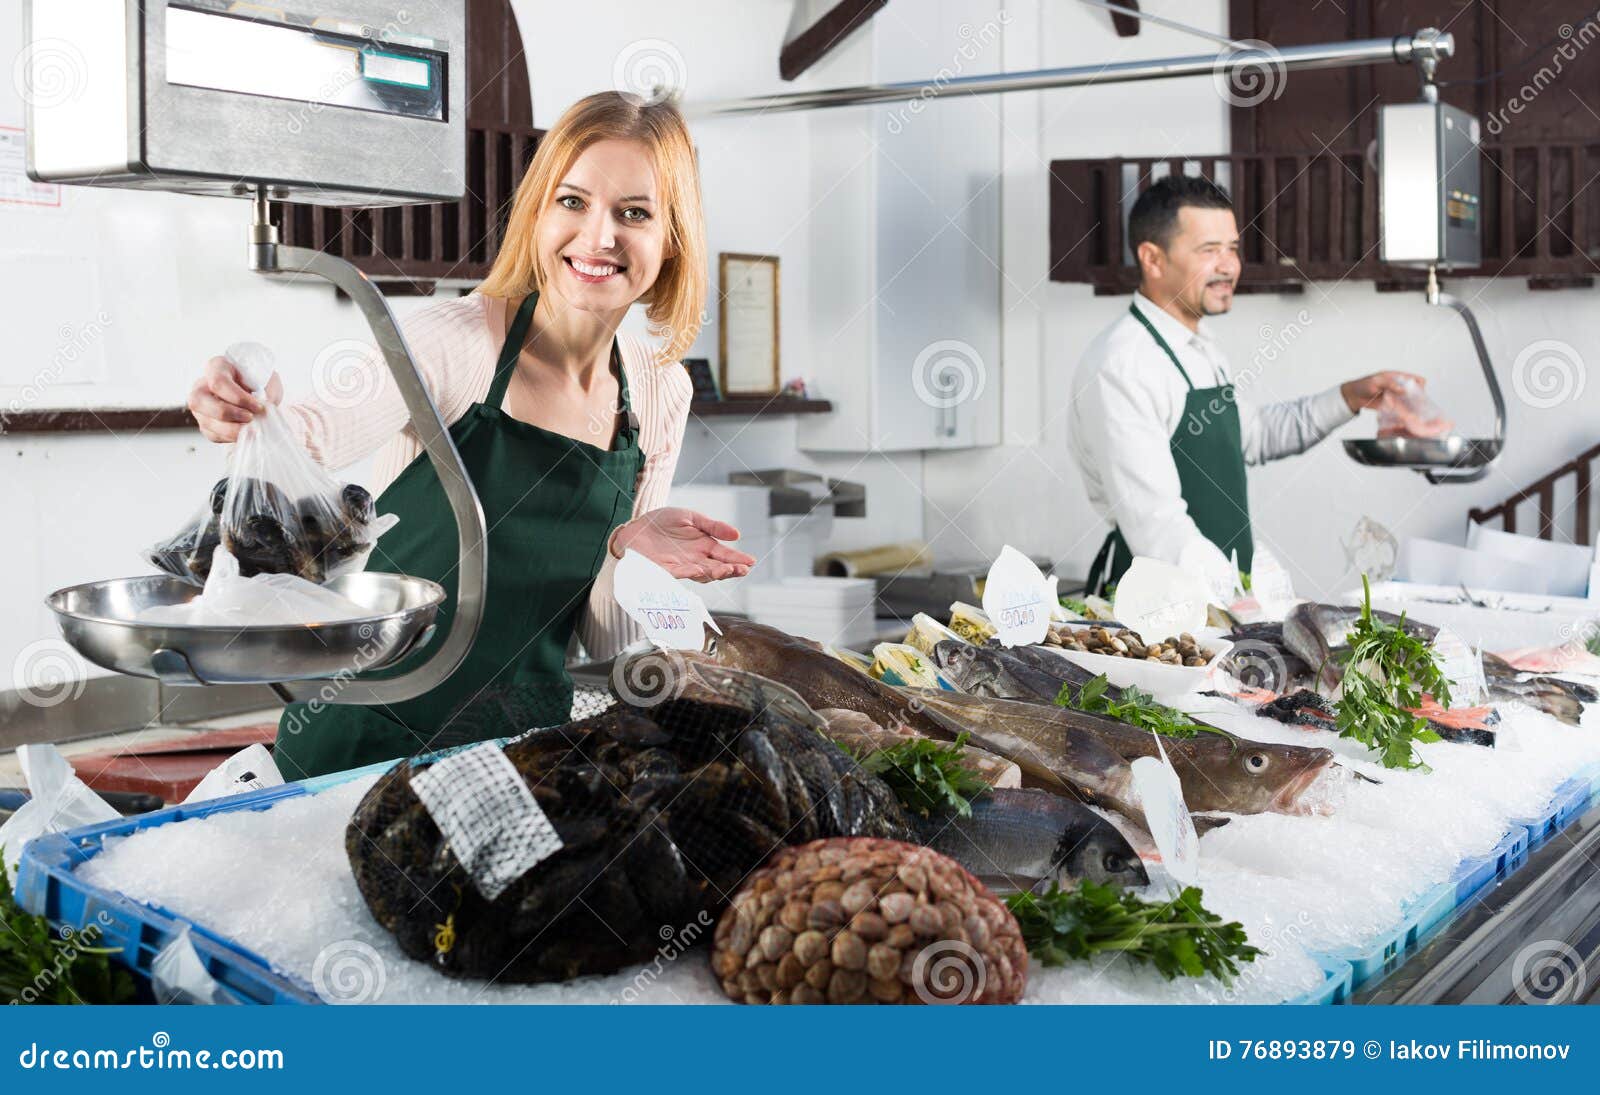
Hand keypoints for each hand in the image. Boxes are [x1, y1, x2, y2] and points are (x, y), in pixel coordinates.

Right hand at [188, 356, 282, 442]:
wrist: (257, 395)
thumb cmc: (260, 383)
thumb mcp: (268, 381)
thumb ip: (268, 392)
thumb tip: (264, 409)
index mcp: (217, 367)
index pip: (218, 381)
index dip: (239, 398)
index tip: (259, 407)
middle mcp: (201, 386)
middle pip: (199, 401)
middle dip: (229, 413)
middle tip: (250, 418)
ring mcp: (201, 406)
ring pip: (206, 421)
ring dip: (232, 430)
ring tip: (251, 429)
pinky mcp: (205, 424)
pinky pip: (212, 435)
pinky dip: (230, 437)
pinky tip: (244, 433)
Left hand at [609, 508, 755, 580]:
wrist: (636, 526)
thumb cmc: (663, 522)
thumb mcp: (691, 517)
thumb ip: (713, 526)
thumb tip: (737, 534)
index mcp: (704, 546)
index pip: (725, 555)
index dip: (738, 559)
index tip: (751, 561)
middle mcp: (696, 559)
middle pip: (717, 568)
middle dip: (731, 570)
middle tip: (743, 569)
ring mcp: (681, 566)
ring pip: (702, 574)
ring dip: (714, 573)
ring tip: (726, 570)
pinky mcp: (665, 570)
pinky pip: (679, 573)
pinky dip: (690, 572)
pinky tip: (700, 570)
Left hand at [1341, 370, 1451, 437]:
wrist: (1353, 396)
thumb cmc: (1363, 385)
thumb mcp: (1376, 381)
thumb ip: (1390, 384)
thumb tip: (1403, 390)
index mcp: (1397, 377)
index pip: (1415, 379)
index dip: (1420, 386)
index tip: (1421, 393)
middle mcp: (1399, 388)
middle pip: (1415, 393)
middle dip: (1419, 400)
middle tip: (1422, 407)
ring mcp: (1396, 397)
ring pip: (1409, 403)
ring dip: (1414, 409)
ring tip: (1418, 416)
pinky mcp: (1392, 406)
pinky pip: (1401, 410)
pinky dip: (1405, 414)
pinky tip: (1408, 419)